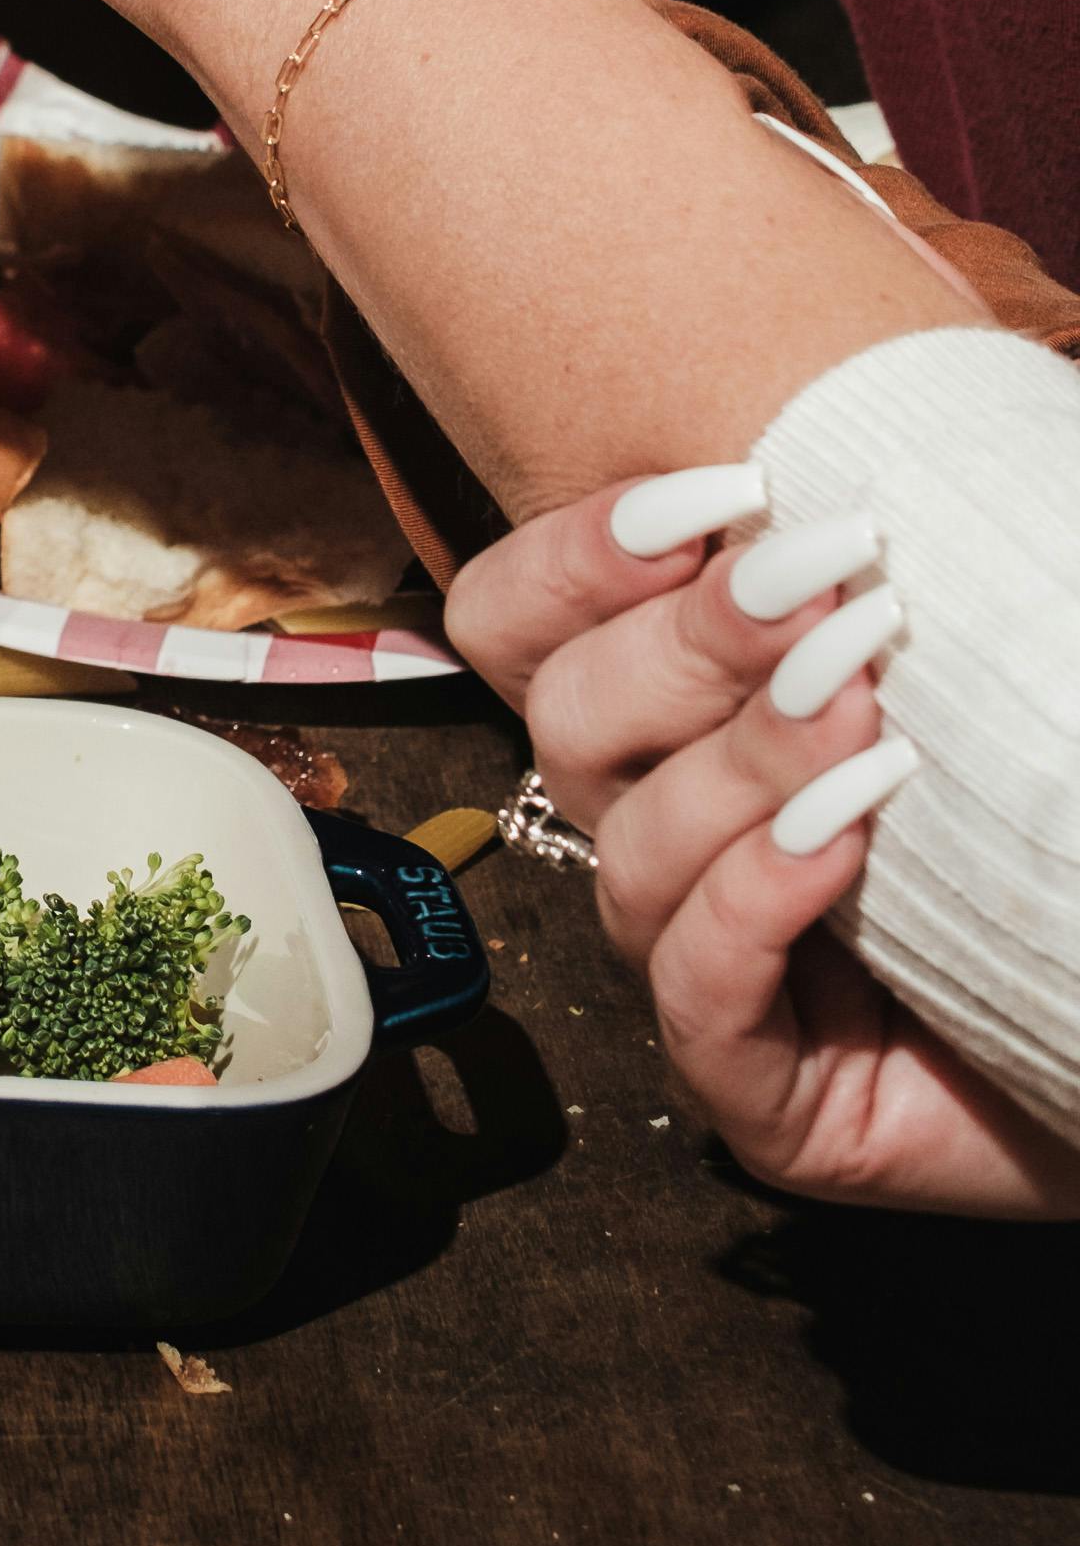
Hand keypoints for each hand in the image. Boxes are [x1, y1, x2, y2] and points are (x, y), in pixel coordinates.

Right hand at [448, 495, 1079, 1215]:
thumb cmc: (1042, 809)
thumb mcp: (944, 662)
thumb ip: (862, 571)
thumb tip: (853, 447)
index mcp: (669, 722)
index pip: (518, 622)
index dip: (581, 551)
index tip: (727, 490)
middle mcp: (662, 838)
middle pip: (568, 716)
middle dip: (691, 638)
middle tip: (817, 581)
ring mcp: (702, 974)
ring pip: (635, 847)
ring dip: (746, 759)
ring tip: (860, 709)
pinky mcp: (760, 1097)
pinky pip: (699, 991)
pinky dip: (758, 899)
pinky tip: (847, 844)